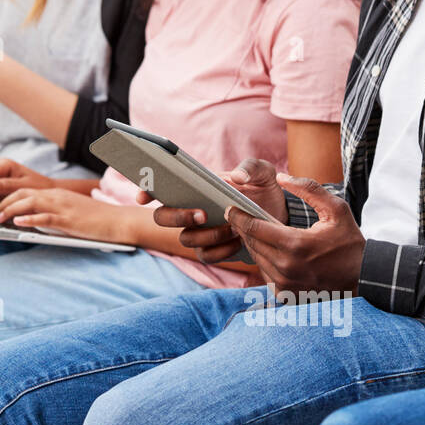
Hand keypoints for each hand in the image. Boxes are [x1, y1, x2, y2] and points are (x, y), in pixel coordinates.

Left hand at [0, 188, 130, 243]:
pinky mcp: (69, 220)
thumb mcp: (72, 212)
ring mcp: (62, 207)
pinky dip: (30, 219)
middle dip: (4, 203)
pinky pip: (45, 217)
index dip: (7, 197)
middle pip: (23, 194)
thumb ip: (54, 214)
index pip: (26, 191)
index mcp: (57, 194)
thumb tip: (36, 222)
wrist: (118, 220)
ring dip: (11, 210)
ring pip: (30, 202)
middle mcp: (57, 197)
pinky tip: (19, 223)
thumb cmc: (97, 219)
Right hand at [145, 158, 291, 263]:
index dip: (146, 191)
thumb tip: (237, 177)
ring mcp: (199, 232)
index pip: (161, 189)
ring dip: (207, 235)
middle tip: (202, 213)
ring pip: (186, 239)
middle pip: (162, 218)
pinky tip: (239, 240)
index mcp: (195, 187)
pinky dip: (222, 250)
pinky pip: (206, 256)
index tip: (143, 195)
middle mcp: (191, 210)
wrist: (280, 217)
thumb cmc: (264, 190)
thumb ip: (251, 168)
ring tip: (233, 227)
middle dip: (177, 217)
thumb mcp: (263, 173)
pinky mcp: (213, 250)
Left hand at [224, 173, 361, 292]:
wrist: (362, 278)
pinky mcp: (286, 294)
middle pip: (252, 243)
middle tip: (238, 217)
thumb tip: (282, 178)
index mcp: (295, 244)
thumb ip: (309, 189)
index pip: (254, 228)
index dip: (239, 216)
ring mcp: (285, 283)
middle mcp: (286, 266)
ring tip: (254, 232)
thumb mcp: (336, 209)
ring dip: (254, 245)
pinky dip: (265, 262)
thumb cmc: (350, 243)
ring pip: (257, 260)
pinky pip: (266, 274)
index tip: (230, 208)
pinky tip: (270, 251)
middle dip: (244, 229)